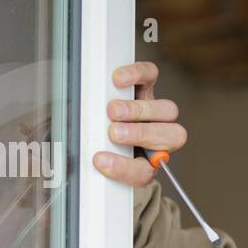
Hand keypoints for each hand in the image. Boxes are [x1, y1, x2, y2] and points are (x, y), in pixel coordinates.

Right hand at [93, 61, 187, 186]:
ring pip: (167, 110)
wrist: (112, 134)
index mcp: (147, 163)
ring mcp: (156, 111)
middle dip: (141, 134)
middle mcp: (158, 139)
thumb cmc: (105, 146)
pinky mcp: (146, 87)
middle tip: (114, 132)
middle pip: (172, 137)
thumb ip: (96, 162)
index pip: (144, 171)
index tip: (100, 160)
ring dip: (139, 110)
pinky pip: (151, 77)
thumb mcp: (100, 159)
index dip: (124, 168)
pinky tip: (119, 81)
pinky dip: (138, 76)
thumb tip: (75, 159)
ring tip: (113, 110)